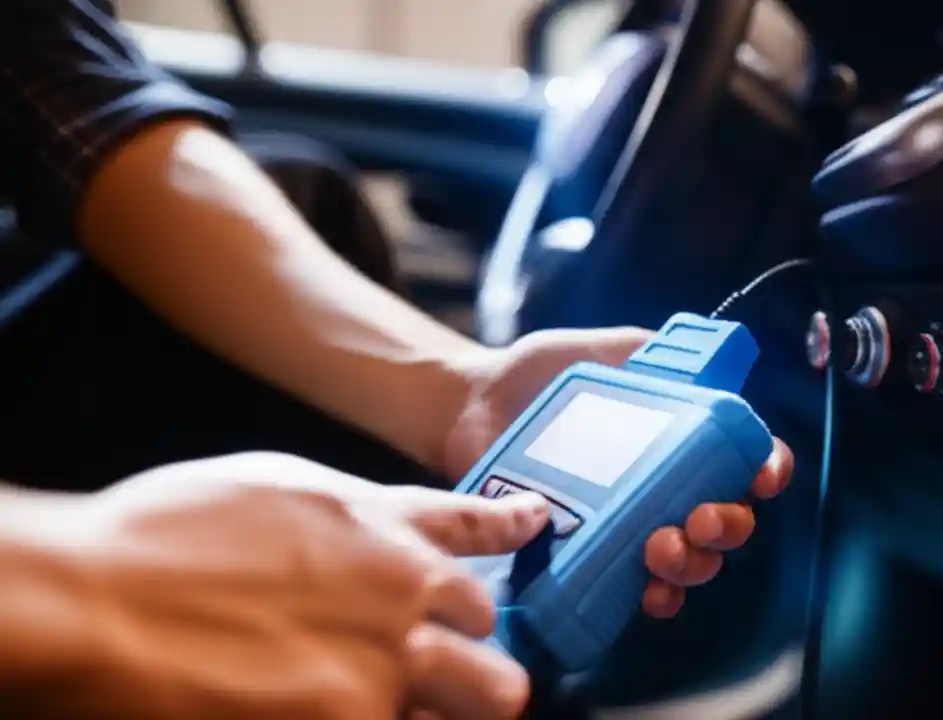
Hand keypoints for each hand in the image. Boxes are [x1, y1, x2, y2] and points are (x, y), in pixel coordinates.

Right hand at [45, 453, 548, 719]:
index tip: (530, 529)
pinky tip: (336, 713)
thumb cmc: (173, 531)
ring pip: (472, 716)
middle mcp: (403, 610)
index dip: (511, 535)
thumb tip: (407, 522)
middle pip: (498, 660)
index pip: (482, 539)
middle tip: (448, 675)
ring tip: (397, 702)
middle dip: (480, 670)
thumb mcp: (287, 484)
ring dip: (444, 714)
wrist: (97, 601)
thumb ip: (369, 510)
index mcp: (390, 538)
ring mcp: (376, 683)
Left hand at [443, 327, 794, 618]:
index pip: (748, 456)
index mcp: (684, 437)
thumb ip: (648, 349)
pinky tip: (647, 594)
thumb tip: (702, 347)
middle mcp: (669, 486)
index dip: (768, 468)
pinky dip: (653, 598)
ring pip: (691, 560)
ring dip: (692, 565)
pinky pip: (636, 590)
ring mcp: (633, 524)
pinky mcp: (593, 554)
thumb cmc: (538, 376)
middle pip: (729, 519)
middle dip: (729, 526)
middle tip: (699, 519)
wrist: (469, 407)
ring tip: (661, 550)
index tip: (761, 475)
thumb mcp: (599, 351)